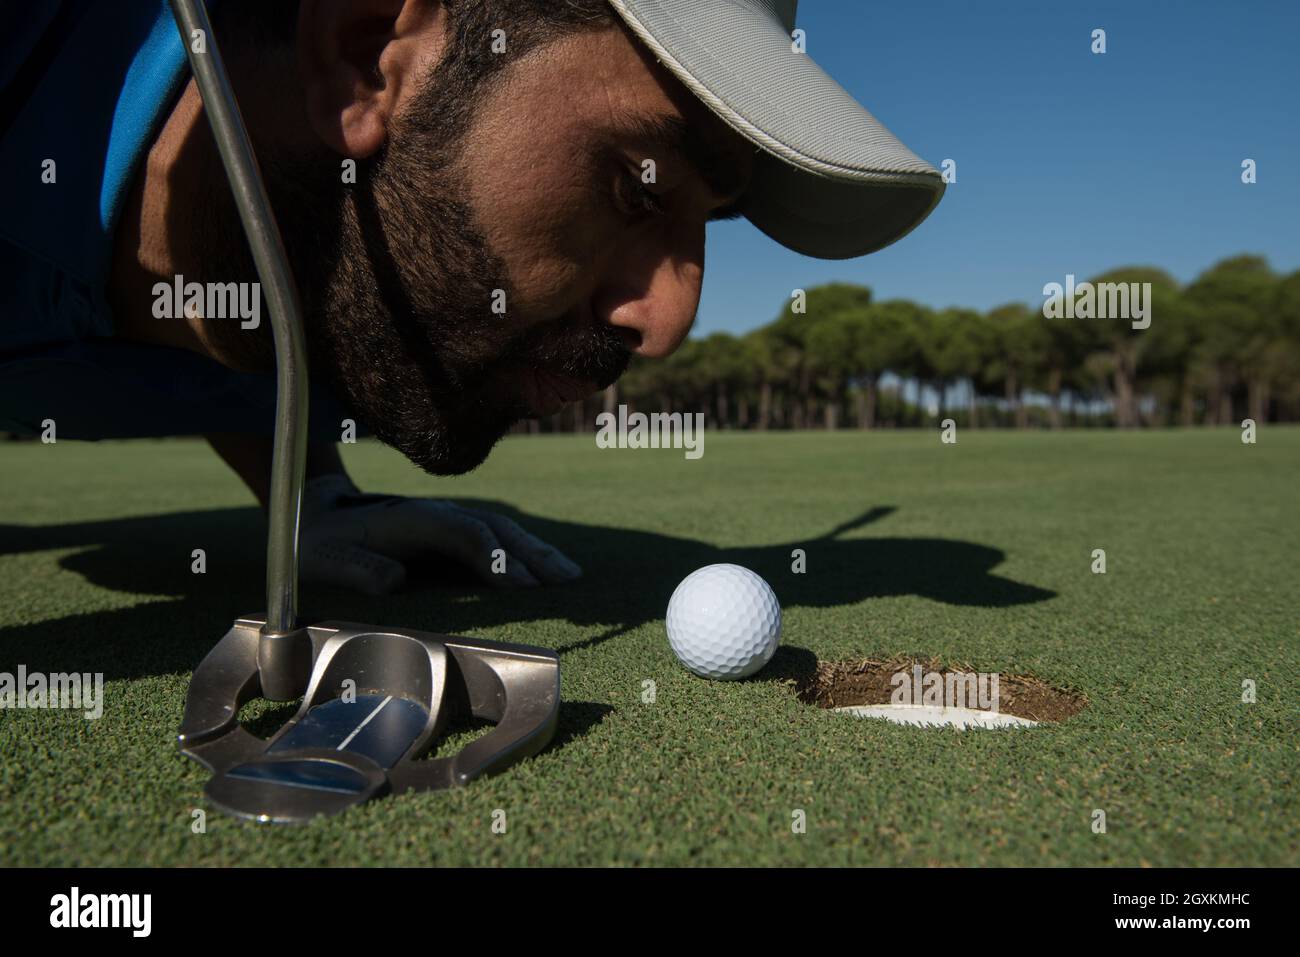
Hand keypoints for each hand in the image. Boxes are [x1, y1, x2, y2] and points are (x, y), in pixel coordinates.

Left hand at [297, 473, 581, 595]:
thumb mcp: (327, 559)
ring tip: (572, 576)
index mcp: (414, 519)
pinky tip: (550, 567)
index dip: (494, 558)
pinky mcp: (456, 531)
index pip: (465, 534)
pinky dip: (528, 551)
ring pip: (505, 532)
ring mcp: (451, 520)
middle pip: (496, 530)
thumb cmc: (322, 545)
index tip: (521, 585)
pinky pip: (500, 538)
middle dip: (533, 555)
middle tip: (567, 582)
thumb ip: (358, 569)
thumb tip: (392, 581)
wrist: (317, 514)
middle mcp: (441, 514)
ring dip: (539, 552)